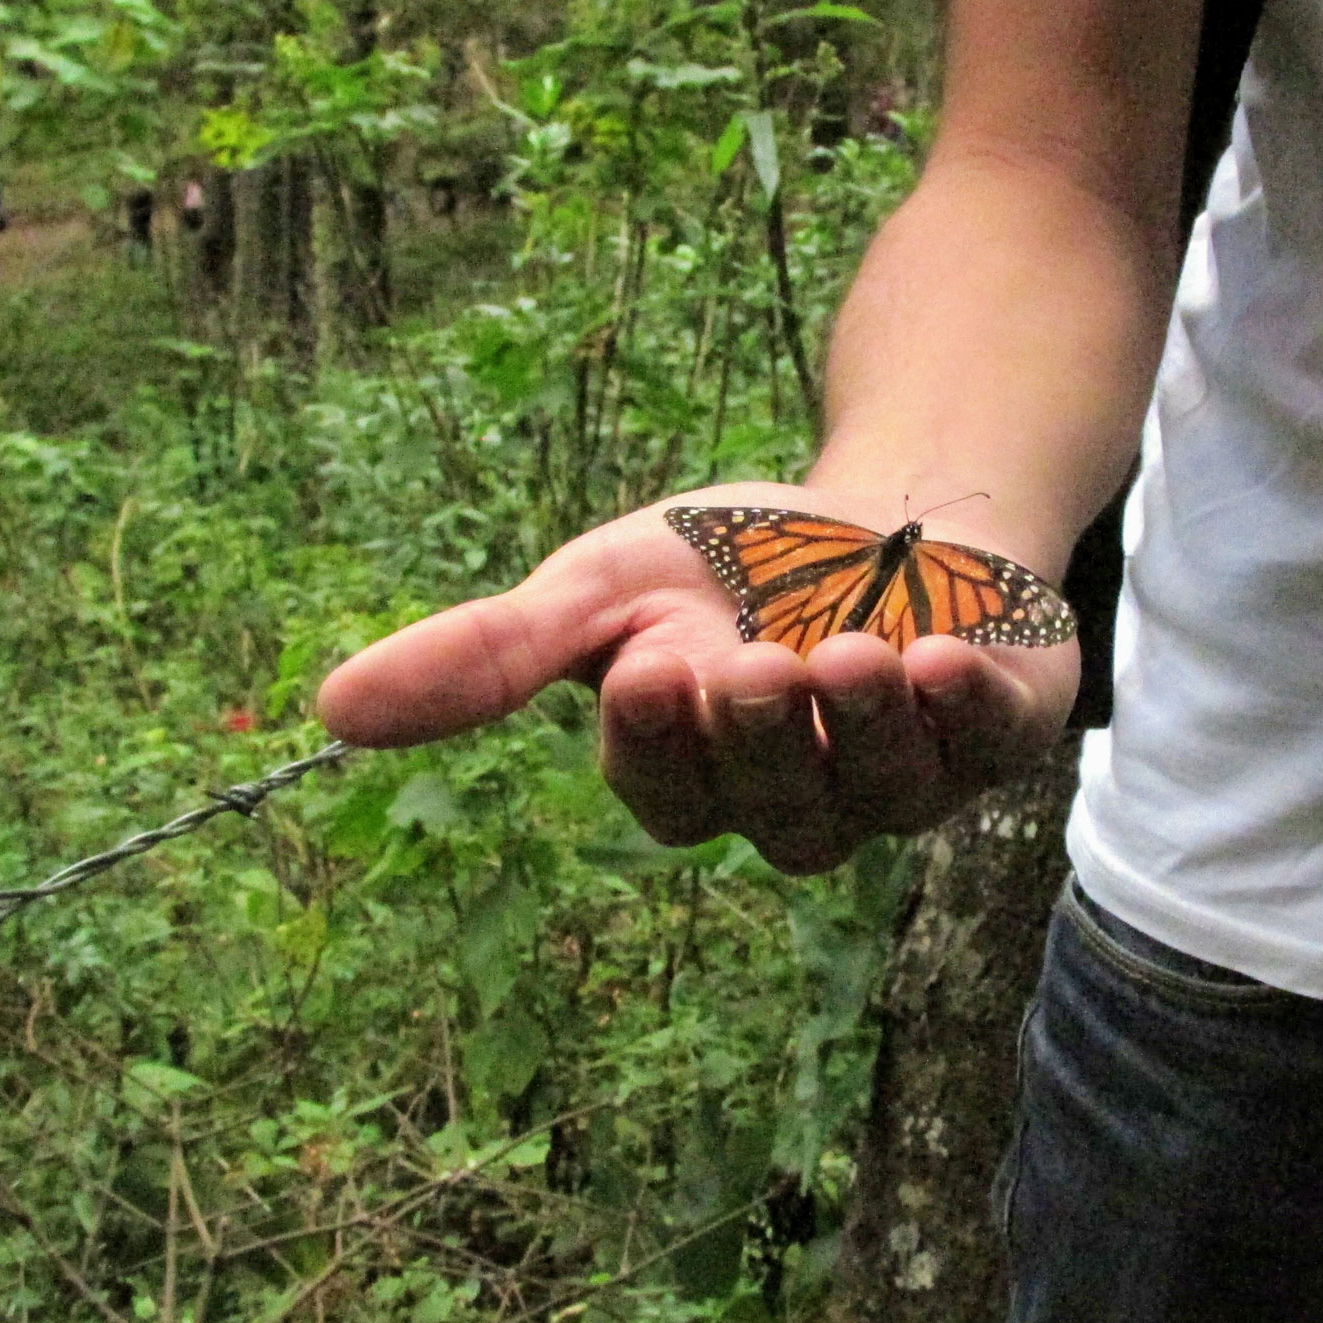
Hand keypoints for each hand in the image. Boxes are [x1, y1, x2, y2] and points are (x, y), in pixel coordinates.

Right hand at [316, 483, 1080, 873]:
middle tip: (746, 661)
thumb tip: (326, 712)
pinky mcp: (996, 733)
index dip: (658, 742)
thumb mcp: (607, 590)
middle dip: (758, 735)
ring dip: (861, 723)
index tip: (647, 663)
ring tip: (844, 651)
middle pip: (776, 811)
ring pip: (882, 793)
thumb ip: (492, 654)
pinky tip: (945, 652)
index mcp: (700, 772)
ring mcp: (909, 775)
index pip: (667, 792)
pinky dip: (963, 707)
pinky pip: (983, 748)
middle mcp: (803, 797)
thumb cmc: (735, 565)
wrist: (891, 510)